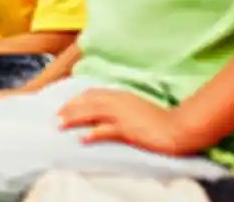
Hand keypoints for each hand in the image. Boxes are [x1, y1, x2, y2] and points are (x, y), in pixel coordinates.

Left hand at [58, 88, 197, 155]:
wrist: (179, 127)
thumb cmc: (161, 120)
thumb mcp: (136, 107)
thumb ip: (120, 106)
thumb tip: (104, 113)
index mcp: (120, 95)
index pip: (92, 93)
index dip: (75, 99)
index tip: (64, 106)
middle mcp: (118, 101)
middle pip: (87, 102)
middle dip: (68, 109)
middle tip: (54, 117)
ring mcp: (123, 115)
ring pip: (91, 113)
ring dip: (73, 119)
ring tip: (60, 125)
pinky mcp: (128, 129)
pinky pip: (106, 130)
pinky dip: (93, 133)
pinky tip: (82, 139)